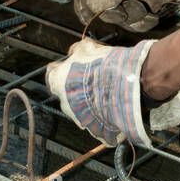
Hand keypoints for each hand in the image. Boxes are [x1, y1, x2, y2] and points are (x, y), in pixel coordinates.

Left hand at [46, 37, 179, 147]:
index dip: (61, 70)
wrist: (127, 87)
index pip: (52, 75)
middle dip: (77, 89)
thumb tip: (73, 52)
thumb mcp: (86, 48)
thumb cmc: (105, 66)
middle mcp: (65, 104)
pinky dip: (104, 117)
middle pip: (67, 95)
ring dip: (91, 104)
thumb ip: (76, 50)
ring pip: (82, 111)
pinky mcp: (97, 132)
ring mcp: (80, 120)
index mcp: (59, 82)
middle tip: (93, 81)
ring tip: (107, 94)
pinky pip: (98, 124)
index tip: (71, 67)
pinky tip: (114, 107)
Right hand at [75, 0, 179, 32]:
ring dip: (135, 13)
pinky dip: (146, 19)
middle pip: (103, 11)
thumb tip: (90, 11)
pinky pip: (137, 24)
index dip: (83, 5)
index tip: (89, 15)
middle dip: (118, 11)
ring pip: (121, 20)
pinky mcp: (144, 7)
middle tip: (128, 2)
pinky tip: (153, 9)